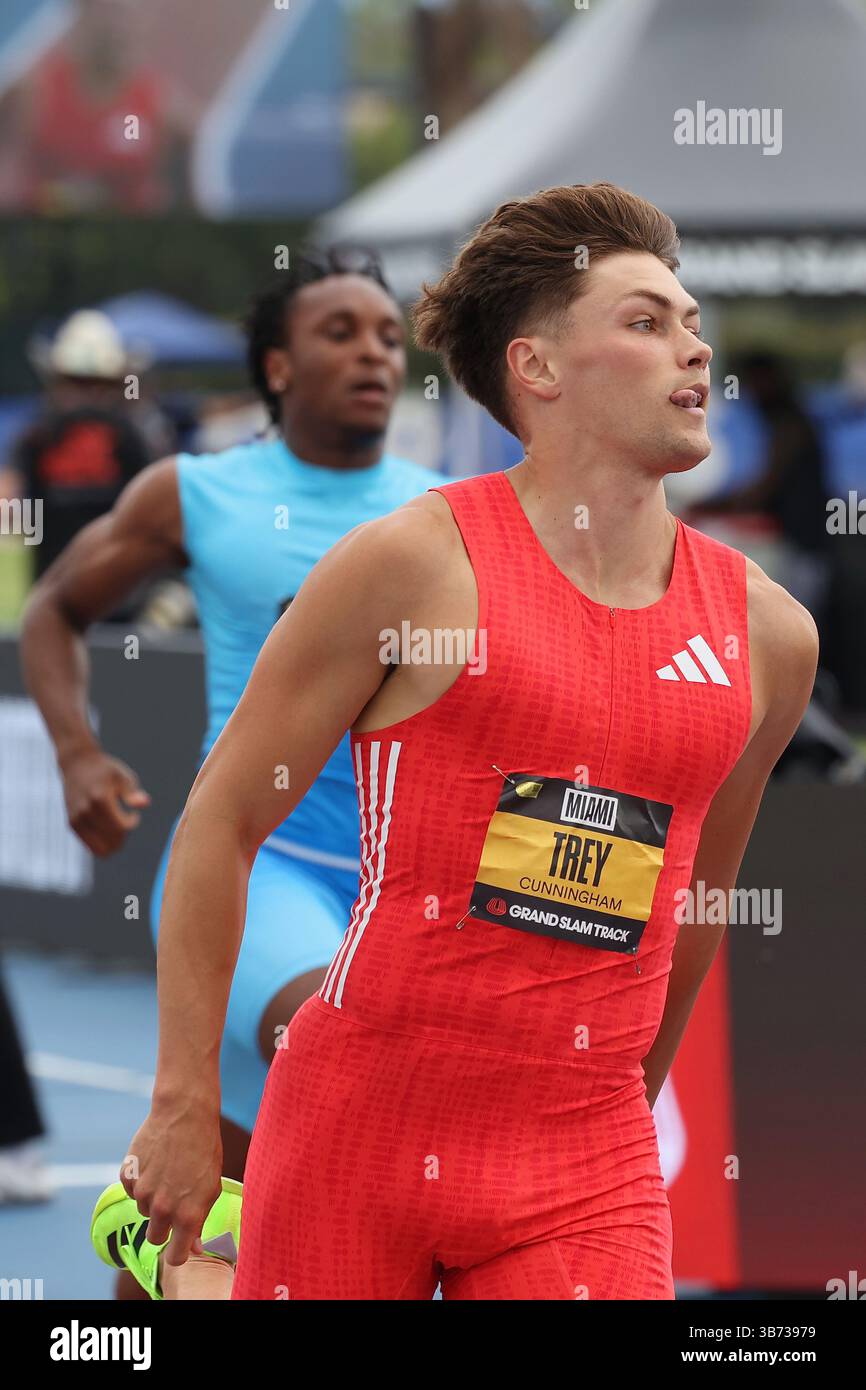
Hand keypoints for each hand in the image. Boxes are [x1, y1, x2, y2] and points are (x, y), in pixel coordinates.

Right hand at [60, 747, 149, 855]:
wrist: (77, 765)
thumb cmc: (104, 770)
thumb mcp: (122, 776)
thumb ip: (132, 792)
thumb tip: (144, 803)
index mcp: (99, 799)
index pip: (121, 827)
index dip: (132, 823)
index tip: (134, 814)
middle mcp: (85, 811)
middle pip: (112, 841)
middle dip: (124, 836)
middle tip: (125, 821)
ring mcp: (76, 820)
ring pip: (101, 850)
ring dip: (114, 842)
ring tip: (116, 827)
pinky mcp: (71, 825)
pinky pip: (91, 847)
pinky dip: (103, 843)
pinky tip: (106, 828)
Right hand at [122, 1101, 222, 1267]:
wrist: (184, 1113)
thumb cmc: (204, 1149)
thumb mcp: (212, 1186)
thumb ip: (201, 1219)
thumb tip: (195, 1248)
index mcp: (188, 1215)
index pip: (175, 1257)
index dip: (178, 1252)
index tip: (180, 1244)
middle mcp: (163, 1208)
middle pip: (155, 1237)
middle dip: (164, 1226)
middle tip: (174, 1201)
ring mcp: (142, 1192)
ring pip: (144, 1210)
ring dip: (153, 1198)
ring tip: (169, 1172)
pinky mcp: (127, 1176)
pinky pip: (131, 1190)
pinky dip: (140, 1181)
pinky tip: (155, 1162)